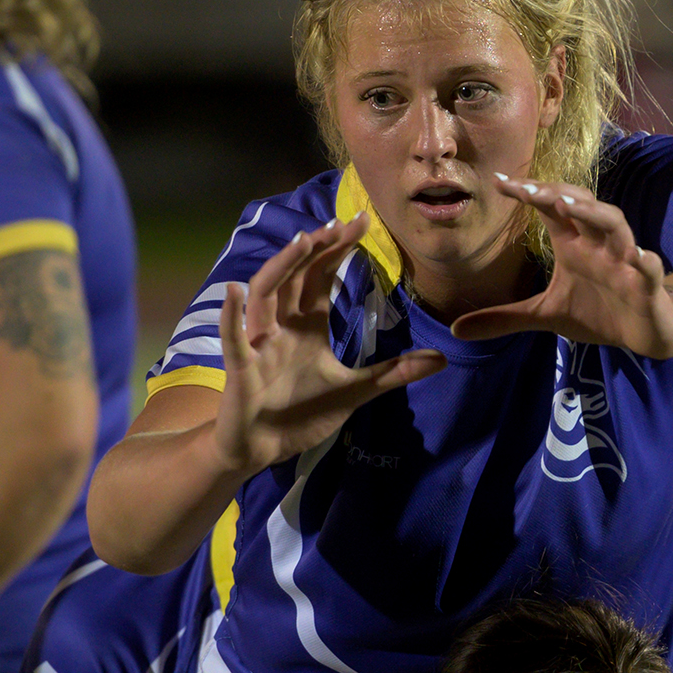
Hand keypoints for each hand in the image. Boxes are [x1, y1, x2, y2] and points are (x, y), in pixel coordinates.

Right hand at [211, 212, 445, 472]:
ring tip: (302, 241)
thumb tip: (442, 359)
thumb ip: (392, 373)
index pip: (322, 278)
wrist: (261, 449)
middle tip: (342, 223)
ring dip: (281, 267)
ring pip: (265, 295)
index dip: (338, 250)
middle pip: (297, 277)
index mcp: (307, 327)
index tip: (360, 222)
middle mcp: (282, 327)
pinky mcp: (242, 369)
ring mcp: (259, 345)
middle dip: (317, 248)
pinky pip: (233, 340)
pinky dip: (231, 316)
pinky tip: (234, 291)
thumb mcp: (354, 392)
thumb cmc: (299, 415)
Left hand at [452, 173, 672, 357]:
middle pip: (582, 206)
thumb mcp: (545, 317)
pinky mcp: (648, 286)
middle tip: (529, 189)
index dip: (527, 193)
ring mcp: (625, 262)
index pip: (550, 208)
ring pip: (615, 226)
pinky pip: (650, 269)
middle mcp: (599, 245)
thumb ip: (503, 318)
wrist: (646, 332)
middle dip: (558, 194)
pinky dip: (647, 261)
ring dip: (594, 214)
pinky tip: (640, 257)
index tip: (497, 182)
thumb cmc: (598, 312)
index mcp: (574, 244)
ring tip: (570, 206)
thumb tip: (454, 329)